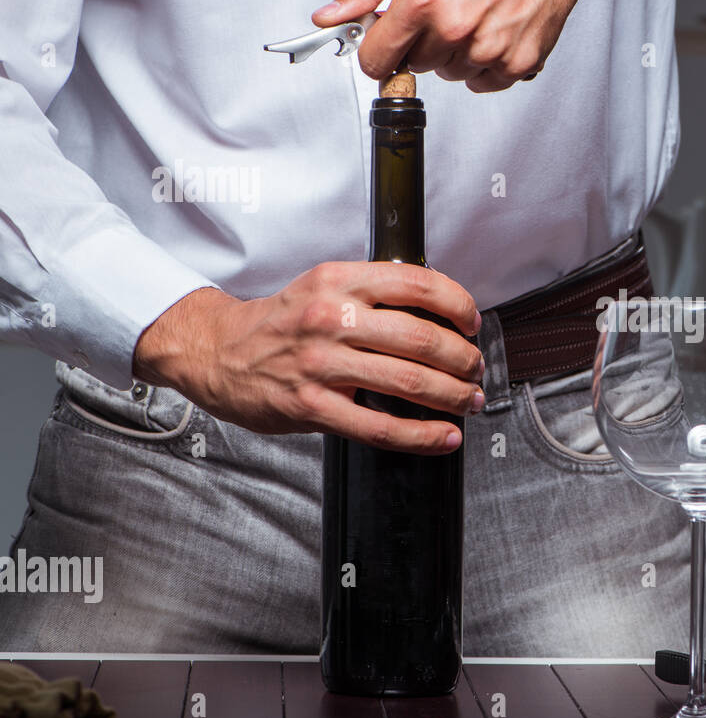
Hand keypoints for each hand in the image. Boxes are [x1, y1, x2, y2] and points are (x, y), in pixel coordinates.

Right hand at [132, 263, 484, 454]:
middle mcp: (331, 317)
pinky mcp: (312, 406)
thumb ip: (374, 294)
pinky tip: (445, 436)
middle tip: (475, 370)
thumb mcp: (324, 287)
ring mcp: (321, 364)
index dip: (458, 305)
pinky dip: (423, 435)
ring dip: (452, 396)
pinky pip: (382, 427)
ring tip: (469, 401)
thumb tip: (440, 315)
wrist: (217, 352)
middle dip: (463, 360)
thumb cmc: (281, 323)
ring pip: (409, 382)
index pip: (417, 284)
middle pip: (423, 339)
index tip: (472, 323)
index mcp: (339, 281)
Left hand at [311, 0, 655, 92]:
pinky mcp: (516, 63)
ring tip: (470, 16)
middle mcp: (455, 29)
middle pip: (415, 67)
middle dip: (421, 43)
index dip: (377, 52)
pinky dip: (483, 65)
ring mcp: (487, 49)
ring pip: (449, 76)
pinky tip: (489, 32)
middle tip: (441, 11)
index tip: (385, 43)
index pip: (377, 60)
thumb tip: (330, 16)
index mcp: (423, 1)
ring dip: (453, 54)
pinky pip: (482, 83)